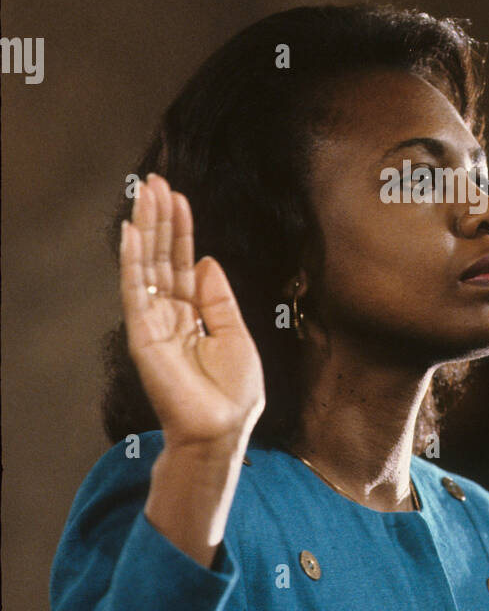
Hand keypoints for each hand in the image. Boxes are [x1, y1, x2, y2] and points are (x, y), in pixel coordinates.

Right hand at [120, 173, 265, 452]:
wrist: (223, 431)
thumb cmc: (233, 394)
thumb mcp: (236, 335)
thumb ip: (218, 298)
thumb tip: (205, 260)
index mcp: (194, 314)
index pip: (182, 262)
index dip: (181, 229)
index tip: (177, 195)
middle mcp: (170, 314)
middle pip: (161, 257)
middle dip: (159, 218)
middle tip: (155, 180)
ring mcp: (154, 322)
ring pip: (146, 265)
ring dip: (144, 228)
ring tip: (144, 192)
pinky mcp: (143, 334)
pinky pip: (135, 290)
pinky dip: (131, 260)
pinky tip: (129, 232)